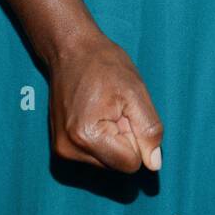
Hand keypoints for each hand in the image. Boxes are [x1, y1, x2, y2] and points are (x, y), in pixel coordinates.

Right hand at [48, 29, 163, 174]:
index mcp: (87, 137)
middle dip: (124, 138)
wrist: (71, 50)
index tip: (126, 112)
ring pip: (107, 161)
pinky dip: (101, 138)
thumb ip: (149, 130)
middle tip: (115, 107)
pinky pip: (95, 155)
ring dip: (113, 138)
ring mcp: (62, 150)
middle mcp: (69, 150)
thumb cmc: (104, 65)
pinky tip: (94, 113)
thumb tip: (154, 164)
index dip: (136, 138)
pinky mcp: (60, 147)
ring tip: (104, 108)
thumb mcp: (136, 91)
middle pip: (117, 165)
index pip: (130, 163)